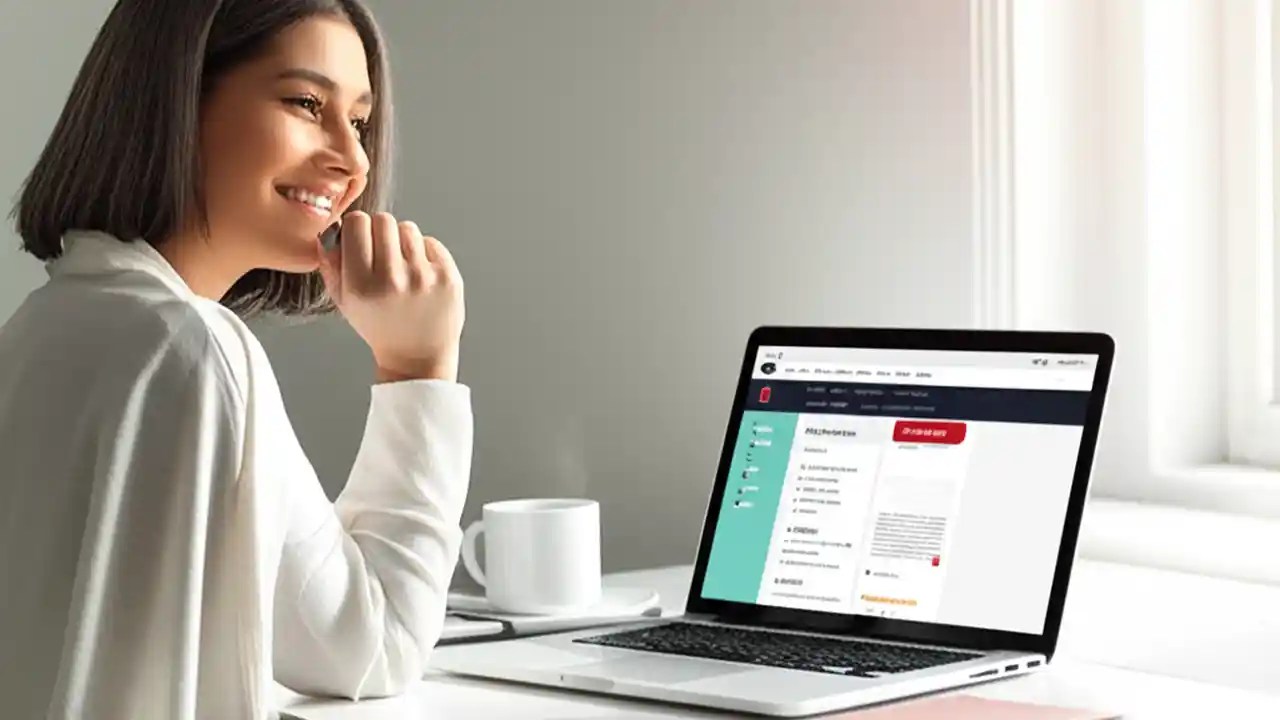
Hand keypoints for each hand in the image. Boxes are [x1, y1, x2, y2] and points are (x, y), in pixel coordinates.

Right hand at [316, 211, 464, 381]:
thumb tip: (333, 228)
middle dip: (380, 232)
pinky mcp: (448, 277)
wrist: (418, 356)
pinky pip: (431, 242)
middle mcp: (392, 280)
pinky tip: (421, 275)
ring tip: (402, 267)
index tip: (360, 240)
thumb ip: (331, 263)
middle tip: (383, 253)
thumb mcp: (344, 301)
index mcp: (361, 286)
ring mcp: (424, 278)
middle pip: (383, 220)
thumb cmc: (380, 326)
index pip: (356, 223)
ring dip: (403, 242)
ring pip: (408, 228)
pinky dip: (425, 253)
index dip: (357, 228)